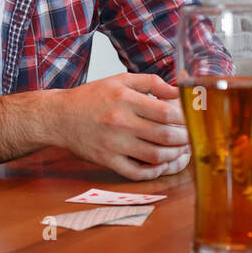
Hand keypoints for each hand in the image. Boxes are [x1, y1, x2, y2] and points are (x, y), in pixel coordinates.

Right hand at [51, 73, 190, 180]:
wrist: (59, 117)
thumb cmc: (91, 97)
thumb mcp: (120, 80)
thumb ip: (151, 82)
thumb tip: (177, 91)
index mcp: (125, 99)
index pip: (166, 111)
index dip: (185, 117)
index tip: (191, 118)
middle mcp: (120, 122)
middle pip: (165, 135)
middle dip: (185, 138)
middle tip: (192, 136)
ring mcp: (114, 144)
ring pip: (155, 156)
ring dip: (175, 155)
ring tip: (182, 150)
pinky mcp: (108, 161)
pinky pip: (137, 172)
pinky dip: (155, 171)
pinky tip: (163, 164)